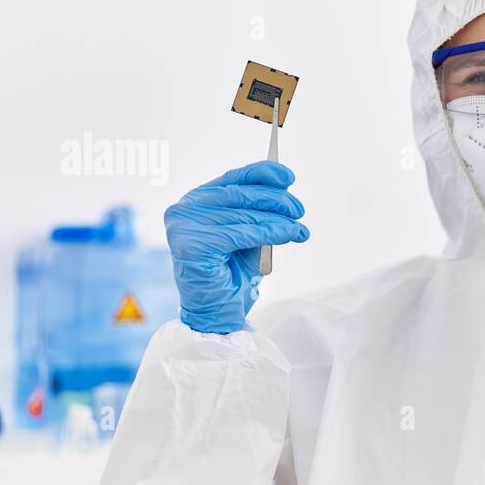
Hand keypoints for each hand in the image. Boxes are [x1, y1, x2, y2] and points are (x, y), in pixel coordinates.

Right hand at [164, 161, 308, 333]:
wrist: (218, 311)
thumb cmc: (233, 273)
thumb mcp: (249, 235)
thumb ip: (257, 211)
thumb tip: (284, 188)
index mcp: (195, 201)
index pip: (232, 179)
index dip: (262, 174)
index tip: (288, 176)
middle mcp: (184, 209)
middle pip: (239, 194)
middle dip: (275, 200)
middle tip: (300, 210)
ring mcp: (184, 226)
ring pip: (243, 214)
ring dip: (279, 220)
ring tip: (301, 229)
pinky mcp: (192, 244)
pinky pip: (241, 233)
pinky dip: (270, 232)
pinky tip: (289, 234)